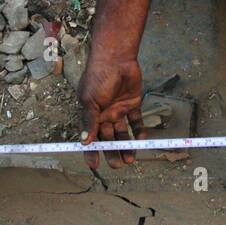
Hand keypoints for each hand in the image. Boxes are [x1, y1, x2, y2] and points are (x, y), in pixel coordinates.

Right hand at [77, 52, 143, 169]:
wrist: (116, 59)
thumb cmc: (98, 78)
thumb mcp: (90, 101)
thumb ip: (89, 121)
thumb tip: (84, 142)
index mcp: (91, 115)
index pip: (90, 138)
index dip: (91, 152)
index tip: (94, 166)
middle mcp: (104, 115)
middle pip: (108, 138)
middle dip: (112, 152)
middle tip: (118, 165)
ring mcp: (118, 110)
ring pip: (122, 133)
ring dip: (126, 145)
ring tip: (131, 159)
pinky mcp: (132, 104)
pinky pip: (136, 121)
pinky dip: (139, 131)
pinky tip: (141, 139)